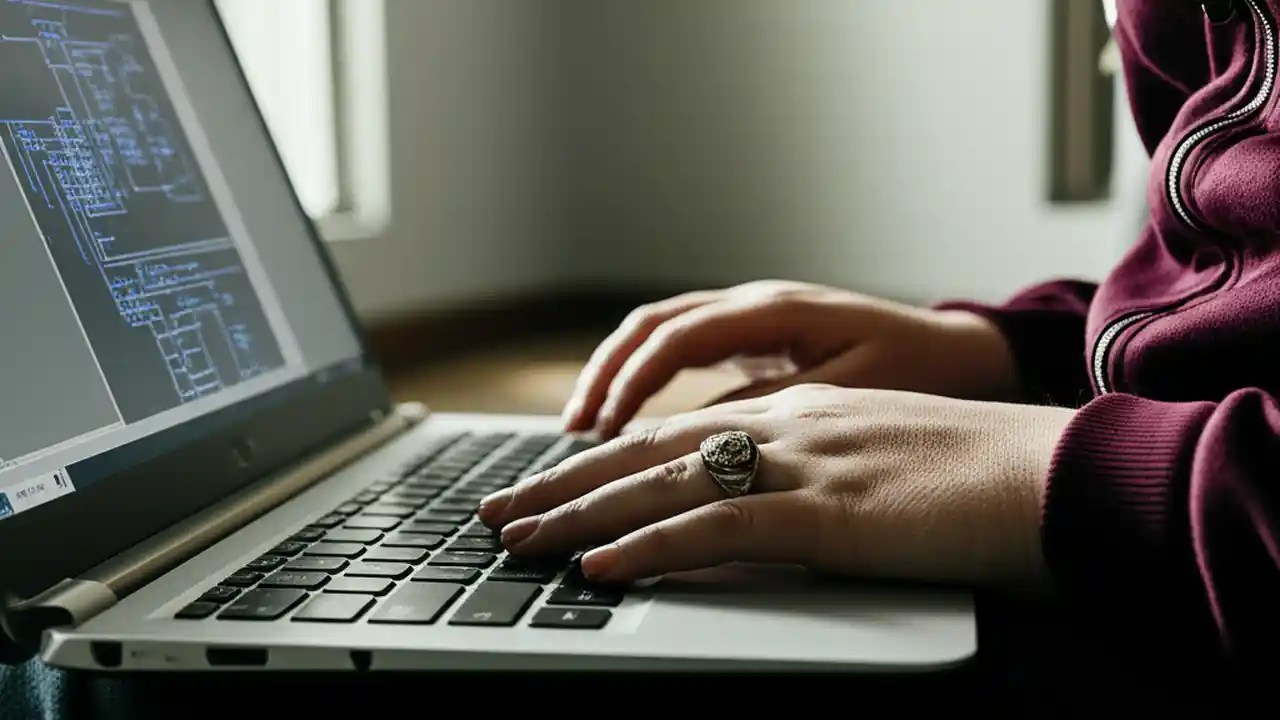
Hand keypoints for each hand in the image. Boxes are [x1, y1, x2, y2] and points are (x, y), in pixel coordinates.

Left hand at [481, 385, 1074, 590]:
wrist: (1068, 472)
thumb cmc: (992, 477)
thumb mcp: (889, 461)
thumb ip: (824, 473)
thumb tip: (773, 506)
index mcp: (804, 411)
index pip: (681, 433)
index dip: (608, 459)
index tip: (554, 484)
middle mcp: (789, 424)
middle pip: (650, 452)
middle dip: (565, 485)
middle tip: (499, 512)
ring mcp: (805, 463)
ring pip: (662, 484)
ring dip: (579, 517)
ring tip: (517, 541)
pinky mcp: (828, 513)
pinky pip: (716, 528)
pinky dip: (647, 548)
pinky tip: (598, 569)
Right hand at [560, 280, 1020, 437]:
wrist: (968, 353)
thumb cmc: (921, 371)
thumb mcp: (851, 394)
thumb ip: (775, 411)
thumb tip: (699, 438)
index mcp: (774, 310)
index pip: (675, 338)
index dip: (630, 383)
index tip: (598, 430)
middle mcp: (754, 304)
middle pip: (652, 326)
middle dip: (604, 375)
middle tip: (569, 433)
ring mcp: (754, 318)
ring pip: (661, 334)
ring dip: (618, 375)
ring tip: (584, 429)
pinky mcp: (759, 340)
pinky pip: (685, 352)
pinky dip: (649, 381)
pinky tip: (632, 423)